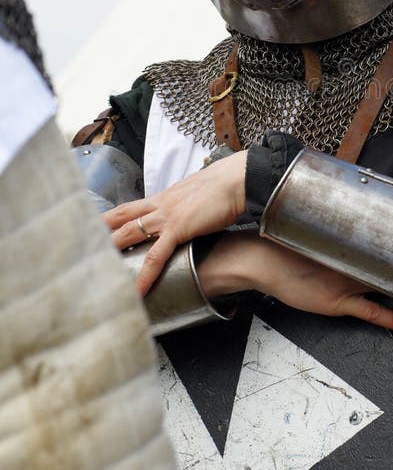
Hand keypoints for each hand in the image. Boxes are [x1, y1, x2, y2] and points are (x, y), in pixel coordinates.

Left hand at [103, 150, 246, 294]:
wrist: (236, 180)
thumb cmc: (221, 186)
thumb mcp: (194, 194)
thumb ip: (182, 205)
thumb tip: (182, 213)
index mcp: (162, 197)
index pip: (127, 208)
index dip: (107, 219)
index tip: (91, 229)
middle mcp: (158, 205)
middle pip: (120, 219)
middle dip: (99, 233)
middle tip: (79, 247)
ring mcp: (166, 217)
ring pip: (129, 234)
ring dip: (111, 251)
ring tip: (96, 269)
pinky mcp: (179, 229)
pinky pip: (157, 256)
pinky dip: (145, 274)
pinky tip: (137, 289)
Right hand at [199, 233, 392, 333]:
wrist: (261, 259)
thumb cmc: (283, 244)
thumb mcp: (313, 228)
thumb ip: (336, 226)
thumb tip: (350, 214)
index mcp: (347, 240)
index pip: (388, 238)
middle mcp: (351, 260)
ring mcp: (347, 282)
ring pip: (388, 285)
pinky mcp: (340, 302)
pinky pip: (374, 312)